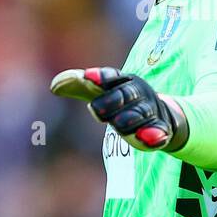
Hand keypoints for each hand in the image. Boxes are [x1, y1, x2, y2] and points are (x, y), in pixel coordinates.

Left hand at [50, 67, 187, 150]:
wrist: (160, 115)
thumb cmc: (123, 101)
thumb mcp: (102, 92)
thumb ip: (79, 86)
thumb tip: (54, 86)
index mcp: (123, 81)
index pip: (112, 77)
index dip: (100, 77)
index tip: (87, 77)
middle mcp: (139, 94)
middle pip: (125, 95)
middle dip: (112, 101)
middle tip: (94, 109)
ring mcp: (151, 111)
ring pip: (141, 114)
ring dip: (132, 118)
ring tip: (119, 125)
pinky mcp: (162, 130)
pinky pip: (160, 132)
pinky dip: (155, 135)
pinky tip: (150, 139)